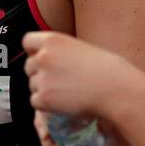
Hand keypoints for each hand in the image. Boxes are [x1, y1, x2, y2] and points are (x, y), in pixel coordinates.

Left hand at [22, 31, 144, 145]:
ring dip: (44, 90)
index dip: (34, 51)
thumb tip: (51, 58)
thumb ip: (62, 52)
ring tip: (66, 93)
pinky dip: (46, 106)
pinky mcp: (44, 98)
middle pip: (28, 66)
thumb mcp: (82, 49)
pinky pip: (35, 102)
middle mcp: (44, 56)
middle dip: (40, 73)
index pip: (27, 42)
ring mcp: (42, 78)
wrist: (117, 90)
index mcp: (53, 40)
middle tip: (59, 81)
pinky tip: (64, 103)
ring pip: (32, 85)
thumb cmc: (109, 70)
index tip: (42, 58)